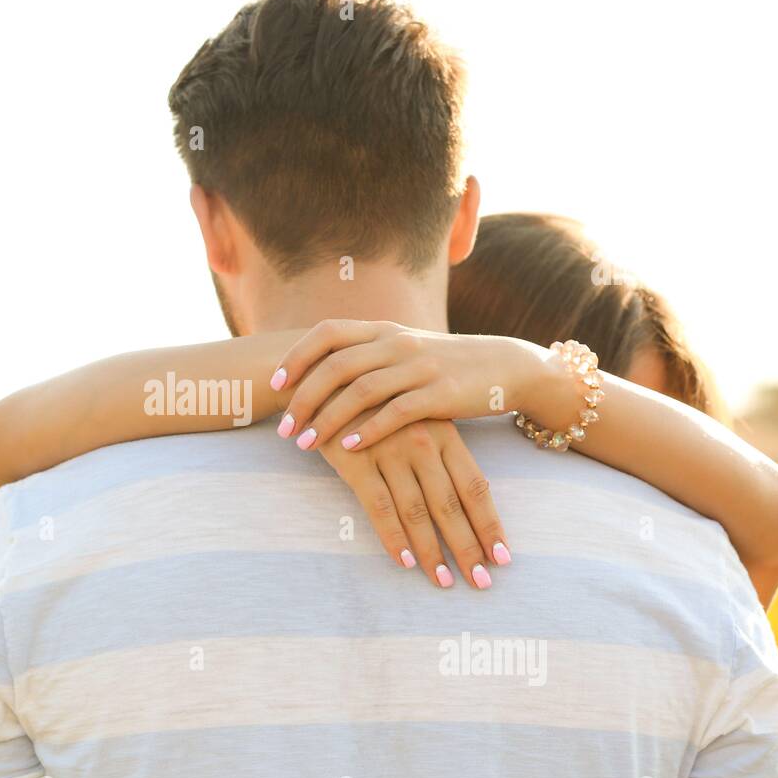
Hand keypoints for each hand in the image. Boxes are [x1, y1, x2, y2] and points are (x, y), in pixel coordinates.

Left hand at [270, 319, 545, 449]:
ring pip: (360, 390)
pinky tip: (349, 448)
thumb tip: (314, 371)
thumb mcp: (401, 349)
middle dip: (304, 398)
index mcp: (382, 329)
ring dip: (328, 419)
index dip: (297, 357)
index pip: (327, 333)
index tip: (274, 384)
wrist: (503, 367)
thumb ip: (363, 354)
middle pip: (336, 365)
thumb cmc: (442, 364)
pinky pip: (396, 412)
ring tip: (306, 444)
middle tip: (284, 428)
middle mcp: (397, 342)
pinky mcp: (440, 394)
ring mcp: (419, 366)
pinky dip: (368, 430)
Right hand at [316, 416, 509, 588]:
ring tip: (443, 582)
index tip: (502, 557)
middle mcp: (423, 443)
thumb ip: (438, 449)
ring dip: (432, 551)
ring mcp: (390, 451)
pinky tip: (404, 562)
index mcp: (444, 433)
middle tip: (482, 583)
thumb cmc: (376, 401)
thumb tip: (462, 495)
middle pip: (451, 505)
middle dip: (468, 547)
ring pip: (418, 511)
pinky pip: (379, 507)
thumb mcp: (417, 416)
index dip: (489, 524)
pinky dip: (393, 537)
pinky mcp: (356, 461)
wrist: (326, 374)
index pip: (475, 486)